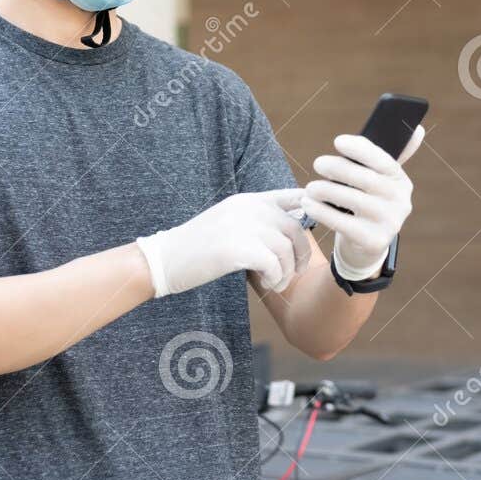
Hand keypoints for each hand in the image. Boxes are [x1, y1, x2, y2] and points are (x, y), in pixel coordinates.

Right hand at [136, 188, 311, 296]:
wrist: (165, 259)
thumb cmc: (197, 247)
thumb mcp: (228, 222)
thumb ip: (256, 221)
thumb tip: (288, 233)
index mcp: (248, 200)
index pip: (293, 196)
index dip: (312, 208)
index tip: (316, 225)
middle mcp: (249, 208)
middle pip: (295, 228)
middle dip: (301, 254)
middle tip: (294, 272)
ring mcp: (243, 226)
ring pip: (286, 250)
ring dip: (286, 272)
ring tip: (275, 283)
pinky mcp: (237, 248)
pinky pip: (274, 265)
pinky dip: (275, 278)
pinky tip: (266, 283)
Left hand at [301, 126, 423, 279]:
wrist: (366, 244)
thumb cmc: (367, 202)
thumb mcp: (379, 181)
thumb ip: (385, 157)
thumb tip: (417, 129)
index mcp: (400, 181)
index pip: (383, 160)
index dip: (361, 149)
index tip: (338, 141)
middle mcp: (400, 201)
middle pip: (366, 179)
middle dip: (338, 168)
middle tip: (318, 163)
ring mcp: (389, 223)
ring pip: (352, 200)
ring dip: (326, 190)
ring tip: (310, 188)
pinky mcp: (374, 241)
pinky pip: (343, 223)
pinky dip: (322, 212)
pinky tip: (309, 204)